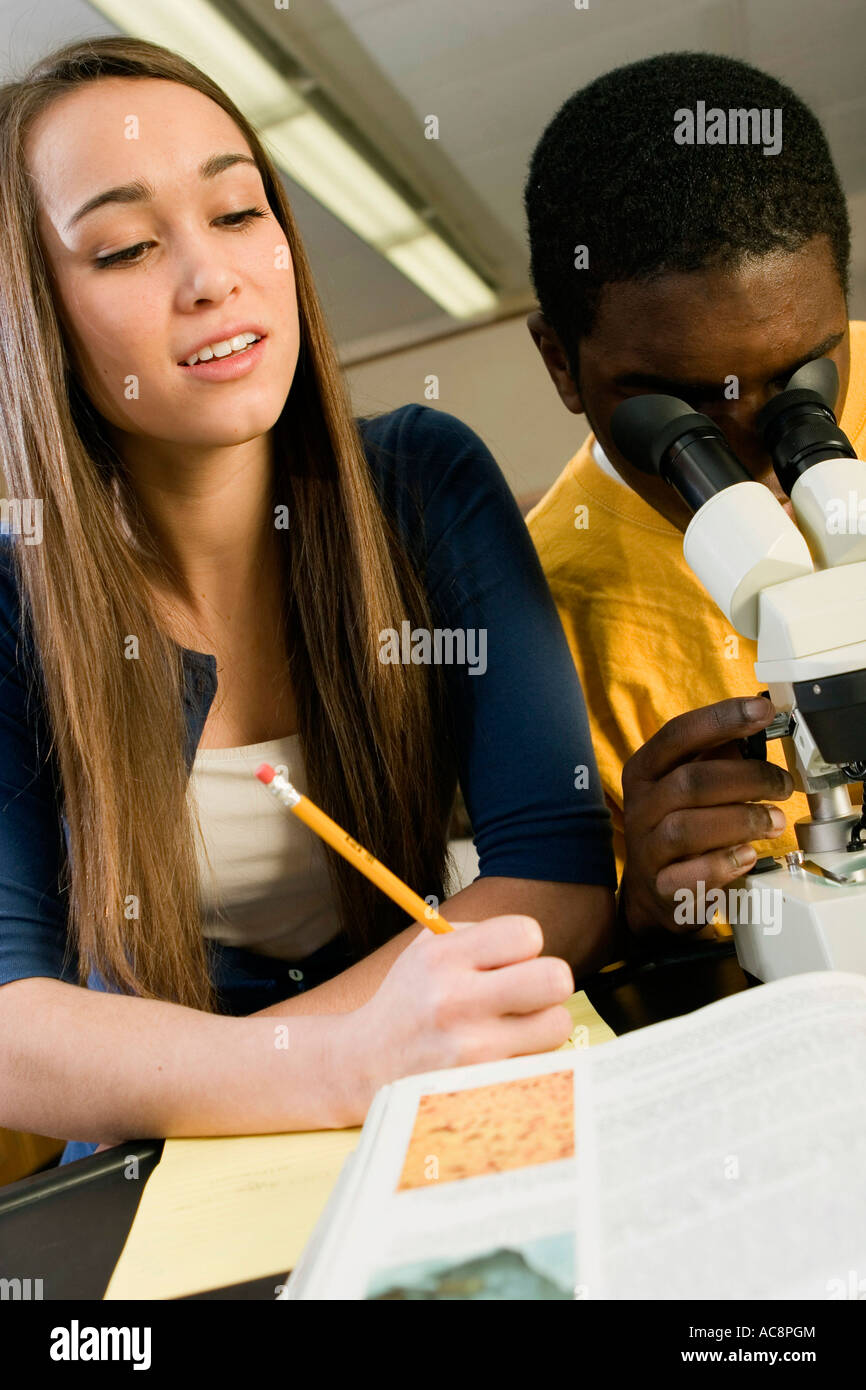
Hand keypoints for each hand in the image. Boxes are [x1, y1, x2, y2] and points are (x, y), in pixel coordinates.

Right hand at [346, 915, 573, 1112]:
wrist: (365, 1063)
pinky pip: (541, 1062)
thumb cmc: (409, 1002)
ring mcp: (471, 1049)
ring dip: (542, 1024)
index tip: (512, 960)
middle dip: (549, 982)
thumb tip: (532, 944)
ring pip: (557, 1024)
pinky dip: (529, 1057)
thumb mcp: (425, 951)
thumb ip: (479, 937)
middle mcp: (455, 1001)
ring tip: (511, 1026)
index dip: (527, 946)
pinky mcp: (481, 1085)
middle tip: (529, 992)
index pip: (525, 934)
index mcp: (442, 958)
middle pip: (555, 978)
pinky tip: (501, 1054)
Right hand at [619, 696, 794, 935]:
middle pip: (691, 782)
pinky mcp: (661, 888)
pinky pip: (690, 875)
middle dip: (748, 779)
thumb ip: (718, 756)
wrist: (653, 891)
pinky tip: (748, 855)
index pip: (678, 734)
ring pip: (688, 828)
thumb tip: (758, 722)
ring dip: (742, 820)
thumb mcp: (689, 786)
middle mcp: (641, 806)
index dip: (722, 719)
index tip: (763, 712)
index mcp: (645, 771)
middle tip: (783, 785)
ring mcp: (647, 849)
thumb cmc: (680, 826)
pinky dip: (724, 863)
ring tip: (774, 821)